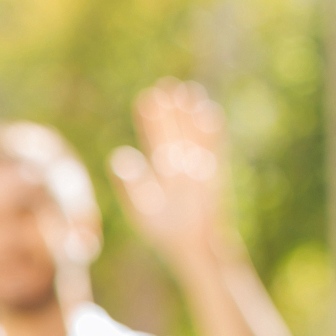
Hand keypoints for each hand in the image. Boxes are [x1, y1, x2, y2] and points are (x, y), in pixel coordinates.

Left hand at [110, 79, 227, 272]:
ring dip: (190, 115)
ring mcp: (199, 168)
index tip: (144, 99)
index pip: (154, 140)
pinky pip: (215, 150)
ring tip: (187, 91)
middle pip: (174, 132)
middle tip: (165, 87)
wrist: (194, 248)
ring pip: (194, 136)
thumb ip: (130, 184)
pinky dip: (212, 133)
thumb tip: (119, 156)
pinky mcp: (216, 175)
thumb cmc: (167, 233)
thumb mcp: (142, 209)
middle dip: (170, 112)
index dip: (149, 120)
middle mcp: (181, 166)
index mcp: (161, 172)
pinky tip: (208, 112)